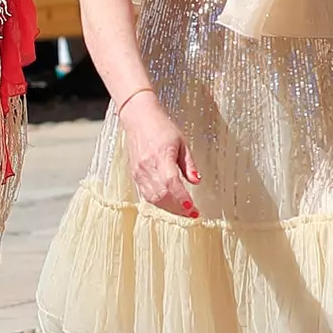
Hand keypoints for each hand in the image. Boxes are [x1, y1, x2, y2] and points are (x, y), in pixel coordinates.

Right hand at [119, 92, 199, 216]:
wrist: (138, 118)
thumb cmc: (161, 127)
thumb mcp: (182, 142)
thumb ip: (189, 164)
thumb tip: (197, 181)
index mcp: (161, 156)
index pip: (171, 183)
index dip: (182, 199)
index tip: (193, 209)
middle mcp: (147, 166)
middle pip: (162, 195)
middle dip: (178, 208)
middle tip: (193, 214)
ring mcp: (139, 172)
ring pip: (153, 198)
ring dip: (169, 208)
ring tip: (183, 211)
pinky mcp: (135, 175)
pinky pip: (146, 194)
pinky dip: (158, 203)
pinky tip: (169, 204)